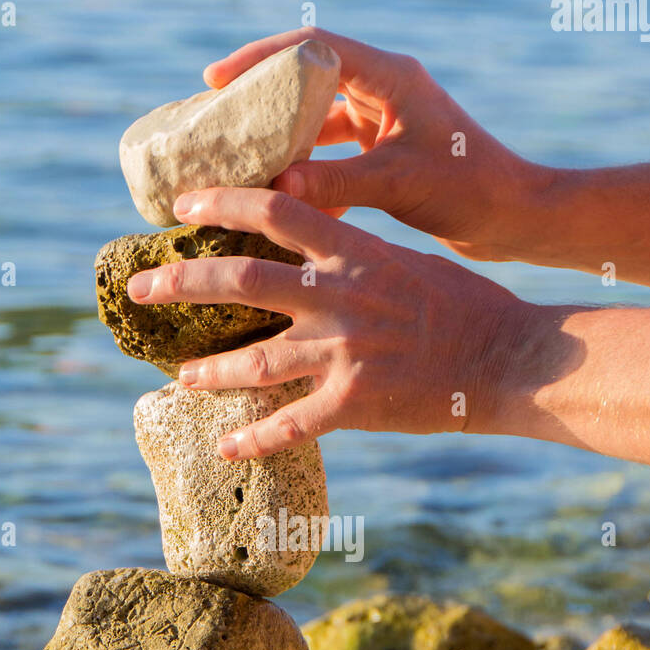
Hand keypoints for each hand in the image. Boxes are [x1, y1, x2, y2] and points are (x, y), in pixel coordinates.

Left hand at [127, 186, 528, 457]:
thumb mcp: (409, 262)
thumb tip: (314, 248)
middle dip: (182, 282)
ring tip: (180, 377)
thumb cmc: (467, 306)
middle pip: (242, 281)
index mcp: (355, 253)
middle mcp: (339, 297)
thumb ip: (356, 257)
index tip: (182, 205)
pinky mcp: (354, 402)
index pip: (276, 211)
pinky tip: (225, 447)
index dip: (223, 202)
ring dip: (210, 370)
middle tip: (139, 288)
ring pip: (256, 360)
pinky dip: (254, 439)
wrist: (509, 357)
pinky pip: (291, 426)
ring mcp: (344, 351)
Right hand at [203, 26, 551, 262]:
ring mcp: (385, 124)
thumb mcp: (397, 182)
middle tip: (217, 121)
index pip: (314, 48)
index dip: (261, 59)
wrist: (515, 220)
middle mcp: (386, 92)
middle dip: (263, 104)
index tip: (217, 78)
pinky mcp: (386, 156)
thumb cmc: (470, 190)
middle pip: (308, 83)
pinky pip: (334, 159)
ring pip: (317, 125)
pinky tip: (282, 203)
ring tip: (238, 163)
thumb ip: (335, 182)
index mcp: (392, 77)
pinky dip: (309, 178)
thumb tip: (274, 189)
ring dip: (282, 145)